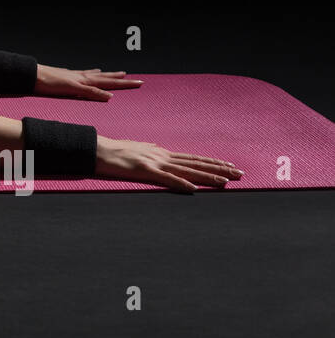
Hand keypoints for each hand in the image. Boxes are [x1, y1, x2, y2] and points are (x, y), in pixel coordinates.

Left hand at [35, 65, 142, 100]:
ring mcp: (77, 76)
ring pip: (99, 75)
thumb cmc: (51, 83)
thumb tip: (109, 97)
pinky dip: (94, 73)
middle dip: (123, 80)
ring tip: (122, 73)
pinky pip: (87, 74)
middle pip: (108, 78)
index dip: (125, 84)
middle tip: (138, 80)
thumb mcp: (72, 89)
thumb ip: (90, 92)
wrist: (34, 75)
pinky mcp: (70, 76)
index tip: (139, 83)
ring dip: (111, 75)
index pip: (110, 83)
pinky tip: (96, 71)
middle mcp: (84, 77)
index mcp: (86, 81)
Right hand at [95, 135, 242, 191]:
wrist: (97, 149)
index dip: (212, 162)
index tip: (229, 166)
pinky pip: (166, 179)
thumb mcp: (138, 149)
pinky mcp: (144, 171)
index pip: (192, 158)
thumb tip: (161, 151)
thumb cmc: (115, 151)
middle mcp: (162, 156)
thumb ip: (151, 151)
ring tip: (225, 182)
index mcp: (161, 153)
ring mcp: (154, 163)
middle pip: (196, 163)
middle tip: (240, 173)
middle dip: (219, 169)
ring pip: (187, 171)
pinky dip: (181, 184)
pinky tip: (194, 189)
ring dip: (207, 177)